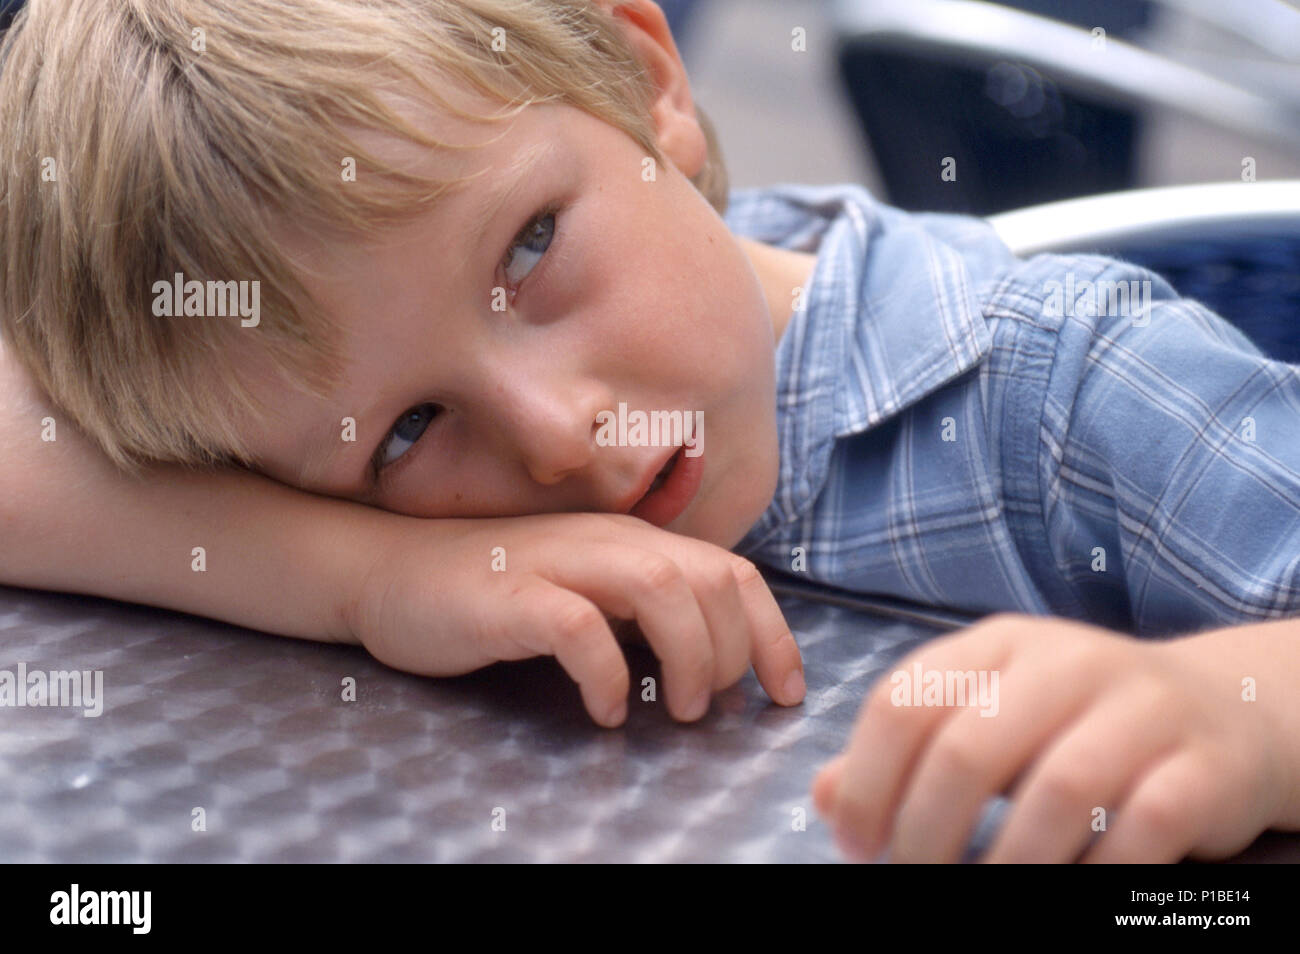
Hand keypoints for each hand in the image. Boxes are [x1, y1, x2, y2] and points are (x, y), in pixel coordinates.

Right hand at [346, 511, 804, 726]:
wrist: (389, 572)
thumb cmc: (494, 593)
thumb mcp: (584, 593)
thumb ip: (642, 613)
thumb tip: (710, 661)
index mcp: (631, 540)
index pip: (731, 570)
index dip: (771, 632)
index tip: (785, 691)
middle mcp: (605, 541)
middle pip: (708, 578)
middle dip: (731, 650)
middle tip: (708, 707)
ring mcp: (556, 562)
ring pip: (659, 587)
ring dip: (687, 654)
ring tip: (677, 710)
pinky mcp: (509, 597)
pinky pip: (579, 627)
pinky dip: (607, 672)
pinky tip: (607, 710)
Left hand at [811, 612, 1288, 861]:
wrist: (1220, 711)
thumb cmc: (1073, 720)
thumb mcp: (985, 714)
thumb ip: (905, 750)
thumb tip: (826, 796)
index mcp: (997, 644)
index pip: (904, 700)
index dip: (866, 780)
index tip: (856, 842)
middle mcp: (1065, 662)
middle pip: (967, 748)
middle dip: (922, 830)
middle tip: (909, 876)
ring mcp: (1140, 708)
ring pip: (1054, 791)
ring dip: (1004, 863)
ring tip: (980, 895)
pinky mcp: (1199, 765)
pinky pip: (1139, 828)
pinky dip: (1093, 873)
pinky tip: (1065, 888)